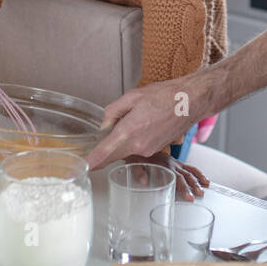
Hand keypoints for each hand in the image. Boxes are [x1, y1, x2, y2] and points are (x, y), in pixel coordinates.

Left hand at [85, 75, 199, 170]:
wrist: (191, 101)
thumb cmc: (165, 96)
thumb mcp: (132, 96)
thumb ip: (112, 111)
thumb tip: (104, 125)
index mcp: (129, 132)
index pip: (102, 154)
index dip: (88, 162)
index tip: (76, 169)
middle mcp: (138, 146)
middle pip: (112, 155)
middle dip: (102, 151)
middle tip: (95, 144)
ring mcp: (148, 151)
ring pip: (125, 151)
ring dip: (121, 141)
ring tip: (133, 120)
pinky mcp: (155, 150)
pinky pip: (137, 148)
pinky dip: (134, 140)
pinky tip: (142, 124)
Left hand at [131, 151, 208, 201]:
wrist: (139, 142)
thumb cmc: (136, 155)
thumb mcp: (133, 164)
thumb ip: (139, 172)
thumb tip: (144, 182)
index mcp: (163, 164)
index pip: (175, 177)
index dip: (182, 187)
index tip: (188, 197)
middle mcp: (171, 163)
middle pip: (184, 175)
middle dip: (192, 186)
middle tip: (197, 196)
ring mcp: (175, 162)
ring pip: (189, 171)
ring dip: (197, 180)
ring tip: (204, 189)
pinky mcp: (176, 162)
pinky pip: (189, 167)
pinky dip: (197, 173)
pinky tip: (204, 180)